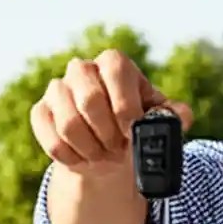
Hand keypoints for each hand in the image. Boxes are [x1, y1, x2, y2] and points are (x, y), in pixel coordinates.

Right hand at [30, 49, 192, 175]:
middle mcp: (82, 69)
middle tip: (117, 148)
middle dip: (107, 132)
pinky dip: (71, 158)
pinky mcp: (41, 112)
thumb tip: (181, 115)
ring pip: (68, 123)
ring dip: (90, 149)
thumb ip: (172, 115)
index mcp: (114, 64)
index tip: (132, 130)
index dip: (124, 103)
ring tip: (102, 156)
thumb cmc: (134, 128)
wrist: (106, 150)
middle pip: (89, 98)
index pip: (115, 69)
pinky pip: (52, 139)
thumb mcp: (157, 120)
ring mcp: (57, 90)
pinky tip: (83, 160)